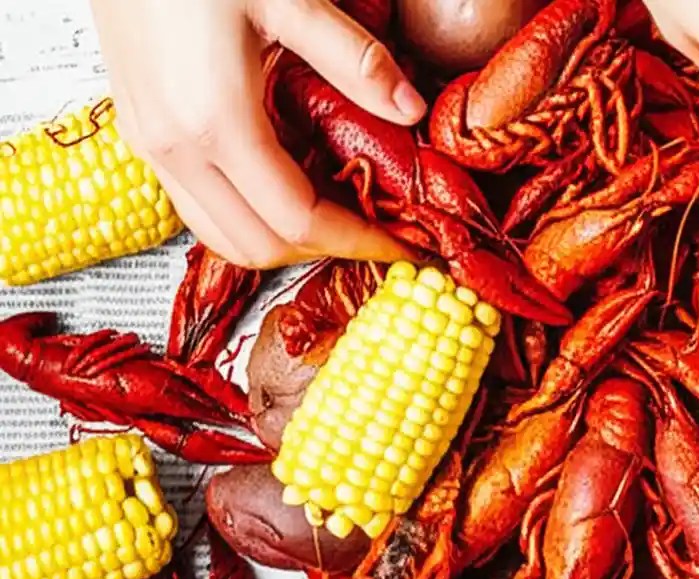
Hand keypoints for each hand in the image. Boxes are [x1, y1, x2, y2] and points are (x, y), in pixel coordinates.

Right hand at [89, 0, 418, 268]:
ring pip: (221, 233)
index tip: (400, 245)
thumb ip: (354, 61)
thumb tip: (409, 111)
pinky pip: (199, 203)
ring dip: (281, 238)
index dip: (356, 240)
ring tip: (337, 212)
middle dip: (322, 249)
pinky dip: (248, 212)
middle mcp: (173, 148)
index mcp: (214, 123)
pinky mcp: (141, 130)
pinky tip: (288, 178)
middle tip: (376, 233)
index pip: (298, 219)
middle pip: (256, 245)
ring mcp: (149, 144)